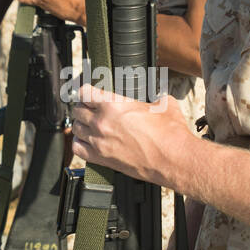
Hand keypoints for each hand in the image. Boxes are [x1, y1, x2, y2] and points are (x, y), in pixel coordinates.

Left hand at [70, 83, 192, 186]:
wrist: (173, 159)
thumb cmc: (169, 134)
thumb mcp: (164, 105)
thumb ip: (155, 98)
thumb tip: (158, 98)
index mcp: (114, 104)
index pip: (85, 92)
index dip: (85, 91)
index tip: (88, 93)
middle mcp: (102, 122)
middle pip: (77, 110)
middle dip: (83, 107)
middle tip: (89, 108)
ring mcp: (99, 141)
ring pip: (76, 128)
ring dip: (80, 124)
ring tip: (88, 124)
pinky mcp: (101, 159)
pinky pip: (78, 148)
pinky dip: (79, 143)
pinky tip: (85, 141)